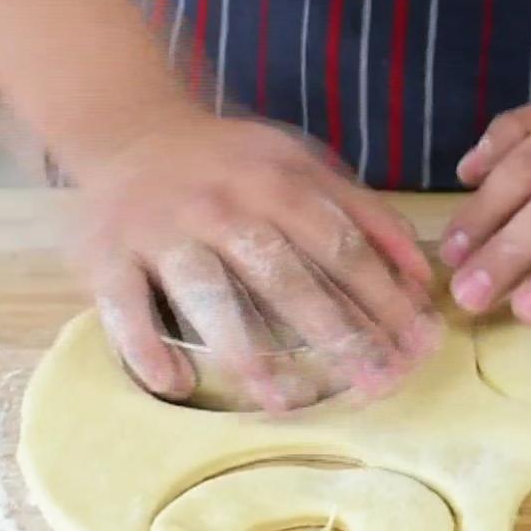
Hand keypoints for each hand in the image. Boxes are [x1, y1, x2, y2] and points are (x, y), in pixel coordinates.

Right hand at [69, 109, 438, 412]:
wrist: (128, 129)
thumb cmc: (230, 165)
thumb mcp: (302, 166)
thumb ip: (364, 212)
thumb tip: (423, 274)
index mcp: (275, 182)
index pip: (341, 245)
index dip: (384, 297)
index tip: (418, 347)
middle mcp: (220, 204)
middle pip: (283, 274)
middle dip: (336, 332)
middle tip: (375, 384)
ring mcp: (161, 229)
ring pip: (206, 291)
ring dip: (244, 349)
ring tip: (282, 402)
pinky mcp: (107, 255)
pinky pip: (123, 305)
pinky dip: (145, 347)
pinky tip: (177, 385)